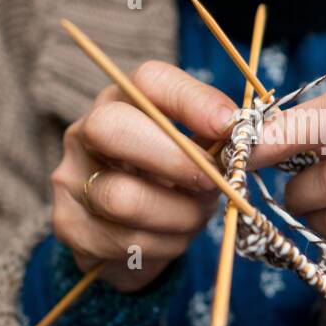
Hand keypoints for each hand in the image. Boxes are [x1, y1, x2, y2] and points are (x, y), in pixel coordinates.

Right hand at [50, 62, 235, 291]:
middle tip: (213, 179)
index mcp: (123, 101)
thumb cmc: (173, 184)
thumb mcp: (198, 154)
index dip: (192, 99)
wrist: (131, 241)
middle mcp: (85, 133)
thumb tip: (256, 137)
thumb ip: (220, 142)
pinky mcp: (69, 226)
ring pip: (123, 197)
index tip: (230, 125)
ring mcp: (69, 180)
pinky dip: (165, 245)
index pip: (148, 81)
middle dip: (174, 157)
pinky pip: (125, 241)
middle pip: (112, 127)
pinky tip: (171, 238)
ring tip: (197, 215)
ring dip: (178, 213)